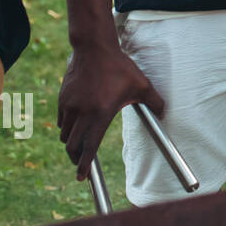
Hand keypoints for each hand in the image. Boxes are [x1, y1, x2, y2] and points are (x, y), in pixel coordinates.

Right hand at [57, 43, 165, 180]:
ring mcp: (69, 105)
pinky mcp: (62, 98)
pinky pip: (61, 120)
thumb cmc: (120, 67)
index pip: (89, 146)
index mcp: (101, 112)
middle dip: (76, 158)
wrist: (95, 49)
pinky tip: (76, 124)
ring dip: (71, 142)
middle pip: (72, 145)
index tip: (82, 177)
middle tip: (81, 163)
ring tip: (81, 144)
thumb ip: (154, 101)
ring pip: (65, 134)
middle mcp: (82, 112)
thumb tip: (165, 113)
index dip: (85, 164)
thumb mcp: (142, 84)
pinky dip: (67, 127)